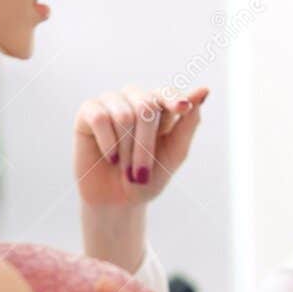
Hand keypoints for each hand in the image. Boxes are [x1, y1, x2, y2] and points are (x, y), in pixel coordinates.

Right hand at [73, 84, 208, 207]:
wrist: (117, 202)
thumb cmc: (148, 177)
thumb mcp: (175, 153)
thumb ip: (189, 122)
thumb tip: (204, 90)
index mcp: (160, 107)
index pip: (168, 93)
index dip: (174, 99)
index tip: (183, 108)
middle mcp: (135, 99)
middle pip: (146, 107)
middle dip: (145, 145)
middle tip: (141, 173)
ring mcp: (111, 103)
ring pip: (123, 114)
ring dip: (127, 149)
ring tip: (124, 167)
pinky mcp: (88, 112)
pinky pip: (100, 118)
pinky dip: (107, 143)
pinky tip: (110, 157)